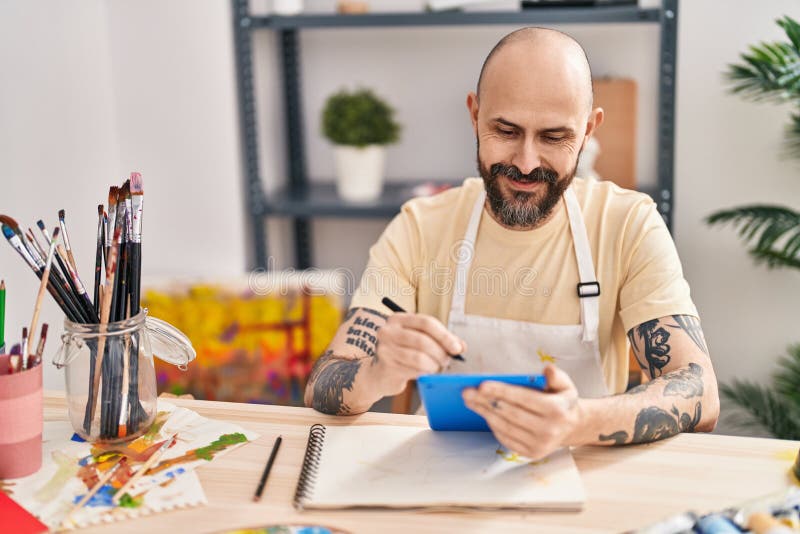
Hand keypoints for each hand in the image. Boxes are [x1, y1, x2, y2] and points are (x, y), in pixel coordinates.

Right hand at [374, 313, 466, 394]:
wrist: (381, 373)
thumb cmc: (404, 353)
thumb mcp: (421, 341)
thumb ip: (441, 340)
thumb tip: (461, 347)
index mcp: (398, 319)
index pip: (426, 322)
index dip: (445, 336)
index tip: (457, 349)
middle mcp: (388, 331)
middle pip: (422, 340)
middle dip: (440, 353)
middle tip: (447, 361)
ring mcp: (385, 348)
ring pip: (418, 358)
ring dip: (433, 365)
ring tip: (436, 368)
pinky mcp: (385, 366)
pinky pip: (412, 370)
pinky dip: (423, 373)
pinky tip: (423, 373)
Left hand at [462, 365, 581, 460]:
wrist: (571, 427)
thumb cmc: (562, 402)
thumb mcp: (565, 385)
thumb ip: (556, 375)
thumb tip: (546, 370)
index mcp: (556, 410)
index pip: (523, 399)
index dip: (501, 392)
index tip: (482, 385)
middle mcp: (548, 430)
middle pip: (510, 414)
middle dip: (486, 402)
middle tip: (467, 392)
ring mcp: (539, 445)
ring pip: (505, 427)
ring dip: (485, 413)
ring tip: (470, 401)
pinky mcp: (531, 453)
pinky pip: (506, 438)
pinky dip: (493, 426)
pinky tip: (484, 413)